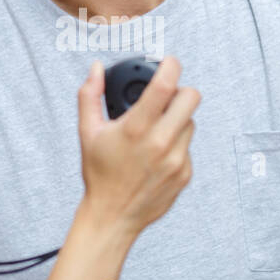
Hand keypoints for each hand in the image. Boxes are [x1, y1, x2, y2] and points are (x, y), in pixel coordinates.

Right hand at [76, 57, 201, 234]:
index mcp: (136, 128)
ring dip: (178, 120)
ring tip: (157, 130)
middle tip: (167, 97)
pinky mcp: (184, 173)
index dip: (171, 66)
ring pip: (191, 122)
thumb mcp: (87, 132)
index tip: (168, 62)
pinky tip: (157, 155)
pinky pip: (188, 147)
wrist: (112, 216)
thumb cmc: (99, 173)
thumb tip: (96, 69)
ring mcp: (176, 159)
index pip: (166, 85)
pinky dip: (176, 144)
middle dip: (180, 91)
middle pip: (191, 97)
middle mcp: (160, 142)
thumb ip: (89, 96)